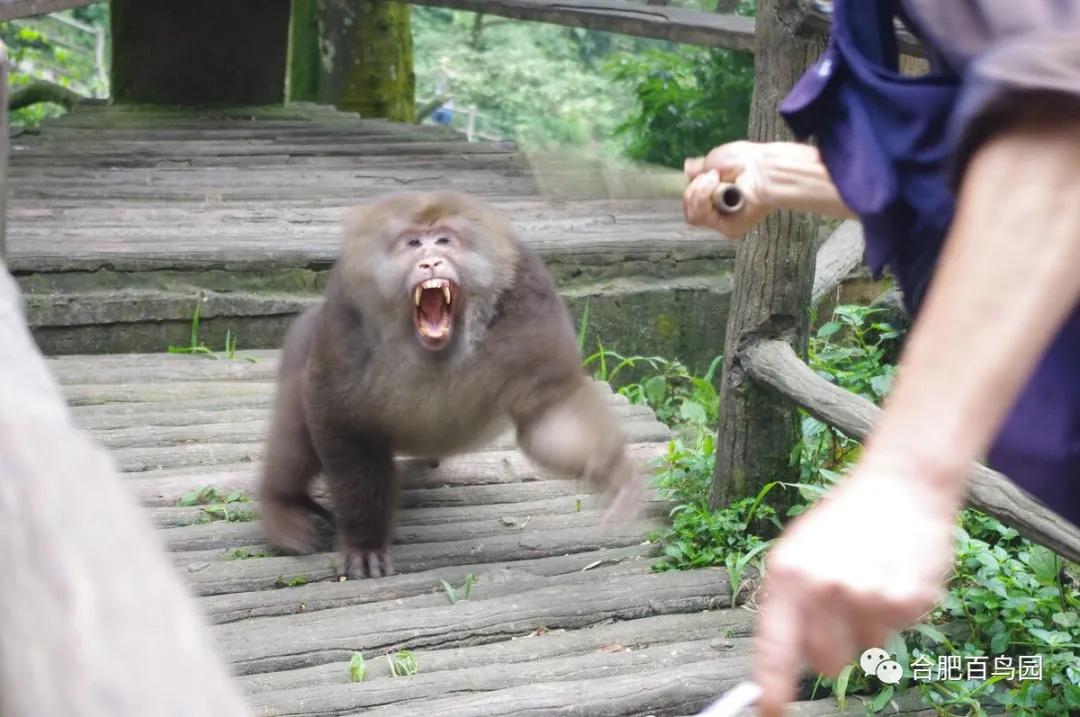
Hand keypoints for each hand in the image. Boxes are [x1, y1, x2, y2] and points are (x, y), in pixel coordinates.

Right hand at [683, 141, 772, 236]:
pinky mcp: (728, 229)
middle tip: (711, 176)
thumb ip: (698, 169)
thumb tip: (688, 168)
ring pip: (693, 216)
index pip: (691, 203)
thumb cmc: (743, 161)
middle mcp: (718, 212)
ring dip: (699, 192)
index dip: (692, 188)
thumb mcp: (714, 161)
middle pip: (689, 211)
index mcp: (715, 197)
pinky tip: (717, 186)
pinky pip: (701, 217)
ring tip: (716, 179)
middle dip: (694, 190)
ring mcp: (723, 222)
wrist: (759, 167)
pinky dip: (704, 198)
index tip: (702, 173)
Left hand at [752, 456, 962, 715]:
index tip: (770, 713)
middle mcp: (823, 587)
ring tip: (869, 579)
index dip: (772, 690)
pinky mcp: (906, 600)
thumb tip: (782, 659)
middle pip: (826, 663)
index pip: (774, 649)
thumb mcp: (798, 552)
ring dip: (867, 625)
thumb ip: (786, 603)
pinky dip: (897, 611)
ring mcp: (865, 595)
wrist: (899, 485)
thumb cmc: (844, 521)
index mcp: (787, 575)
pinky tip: (894, 574)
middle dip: (833, 647)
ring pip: (865, 649)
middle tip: (841, 609)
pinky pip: (898, 631)